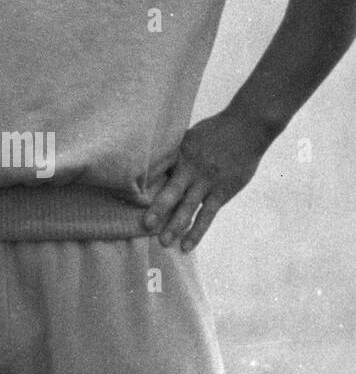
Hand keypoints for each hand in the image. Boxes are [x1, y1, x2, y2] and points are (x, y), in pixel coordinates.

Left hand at [143, 110, 271, 252]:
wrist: (246, 128)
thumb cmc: (215, 130)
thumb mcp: (188, 136)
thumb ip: (174, 151)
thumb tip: (153, 160)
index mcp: (179, 155)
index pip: (157, 174)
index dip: (144, 187)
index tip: (127, 199)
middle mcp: (191, 170)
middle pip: (170, 193)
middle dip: (156, 210)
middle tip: (144, 226)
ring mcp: (207, 182)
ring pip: (188, 208)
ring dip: (175, 226)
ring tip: (163, 242)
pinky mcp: (222, 192)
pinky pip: (207, 215)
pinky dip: (197, 231)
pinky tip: (187, 245)